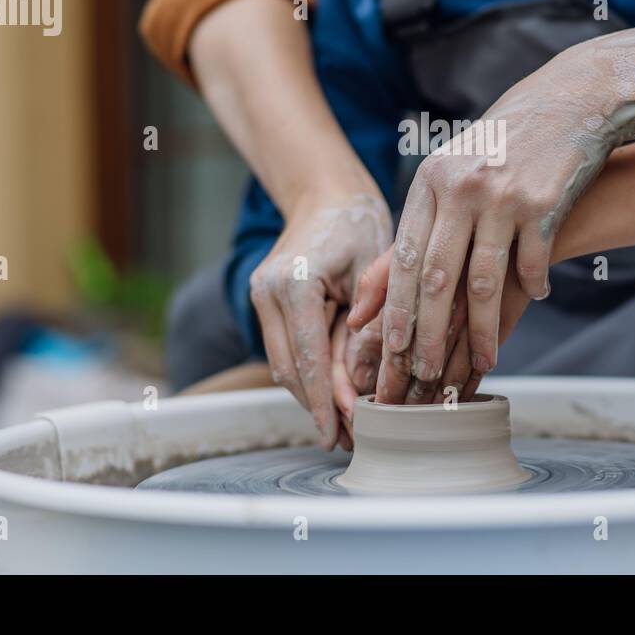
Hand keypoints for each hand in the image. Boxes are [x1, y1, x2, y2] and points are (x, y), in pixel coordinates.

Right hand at [249, 191, 391, 446]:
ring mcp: (260, 296)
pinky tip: (332, 395)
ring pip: (284, 364)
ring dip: (310, 397)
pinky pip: (286, 349)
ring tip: (345, 427)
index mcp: (295, 282)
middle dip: (318, 409)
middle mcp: (267, 291)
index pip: (308, 358)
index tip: (339, 436)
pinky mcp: (264, 301)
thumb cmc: (359, 225)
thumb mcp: (374, 275)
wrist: (326, 193)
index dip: (323, 403)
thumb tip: (357, 392)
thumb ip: (362, 332)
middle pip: (290, 369)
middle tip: (350, 441)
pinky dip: (306, 374)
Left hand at [377, 30, 634, 398]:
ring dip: (485, 328)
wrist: (568, 102)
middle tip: (428, 372)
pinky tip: (535, 294)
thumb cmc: (502, 147)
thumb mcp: (450, 174)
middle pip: (439, 277)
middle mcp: (461, 187)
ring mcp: (503, 194)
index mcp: (430, 181)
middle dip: (431, 333)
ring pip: (486, 280)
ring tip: (486, 359)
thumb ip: (417, 229)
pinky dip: (532, 285)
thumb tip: (370, 296)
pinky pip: (533, 261)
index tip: (395, 351)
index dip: (400, 310)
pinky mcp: (544, 202)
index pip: (407, 259)